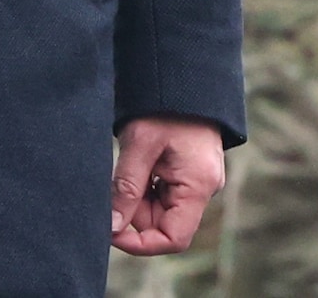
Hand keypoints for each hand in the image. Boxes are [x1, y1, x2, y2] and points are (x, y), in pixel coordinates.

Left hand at [111, 116, 225, 255]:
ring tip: (134, 161)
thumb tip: (111, 227)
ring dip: (140, 195)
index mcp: (199, 185)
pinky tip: (143, 159)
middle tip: (120, 178)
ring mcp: (201, 179)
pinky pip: (167, 192)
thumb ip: (126, 189)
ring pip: (163, 208)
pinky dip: (148, 184)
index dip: (140, 243)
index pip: (173, 238)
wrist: (185, 73)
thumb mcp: (140, 145)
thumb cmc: (164, 105)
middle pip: (165, 223)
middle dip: (136, 211)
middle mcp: (206, 187)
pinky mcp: (193, 171)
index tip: (112, 229)